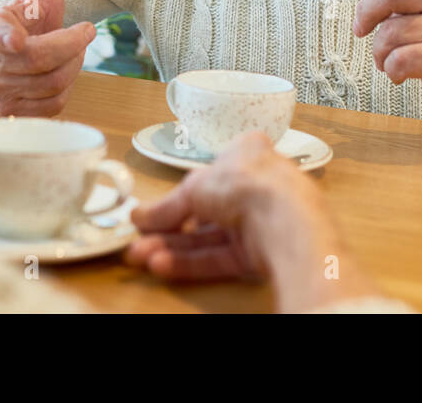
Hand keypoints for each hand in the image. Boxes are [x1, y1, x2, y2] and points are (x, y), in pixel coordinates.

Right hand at [0, 0, 95, 115]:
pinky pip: (53, 106)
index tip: (16, 39)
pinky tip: (59, 76)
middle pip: (40, 59)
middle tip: (85, 32)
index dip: (5, 37)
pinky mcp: (13, 113)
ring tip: (68, 53)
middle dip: (71, 45)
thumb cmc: (28, 21)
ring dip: (71, 66)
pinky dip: (65, 89)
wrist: (10, 60)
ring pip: (51, 84)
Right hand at [126, 133, 376, 311]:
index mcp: (247, 153)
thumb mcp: (193, 188)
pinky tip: (162, 266)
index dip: (179, 193)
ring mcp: (260, 221)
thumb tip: (137, 217)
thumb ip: (165, 207)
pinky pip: (220, 257)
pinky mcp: (261, 253)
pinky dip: (191, 262)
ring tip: (140, 257)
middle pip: (205, 210)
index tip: (151, 211)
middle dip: (168, 228)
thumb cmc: (243, 183)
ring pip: (209, 237)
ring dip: (173, 248)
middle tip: (137, 241)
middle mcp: (256, 185)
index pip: (209, 172)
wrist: (285, 220)